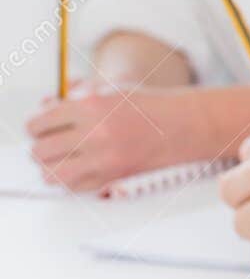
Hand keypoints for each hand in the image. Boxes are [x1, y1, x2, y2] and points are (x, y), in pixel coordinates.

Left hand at [24, 86, 199, 191]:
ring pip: (52, 174)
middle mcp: (94, 134)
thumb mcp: (108, 91)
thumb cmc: (148, 107)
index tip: (41, 128)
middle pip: (40, 151)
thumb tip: (45, 109)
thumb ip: (74, 99)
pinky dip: (70, 181)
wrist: (185, 125)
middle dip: (41, 148)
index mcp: (90, 107)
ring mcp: (104, 159)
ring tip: (62, 159)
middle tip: (51, 144)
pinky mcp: (114, 177)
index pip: (39, 123)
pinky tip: (79, 169)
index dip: (36, 127)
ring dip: (52, 167)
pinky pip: (74, 187)